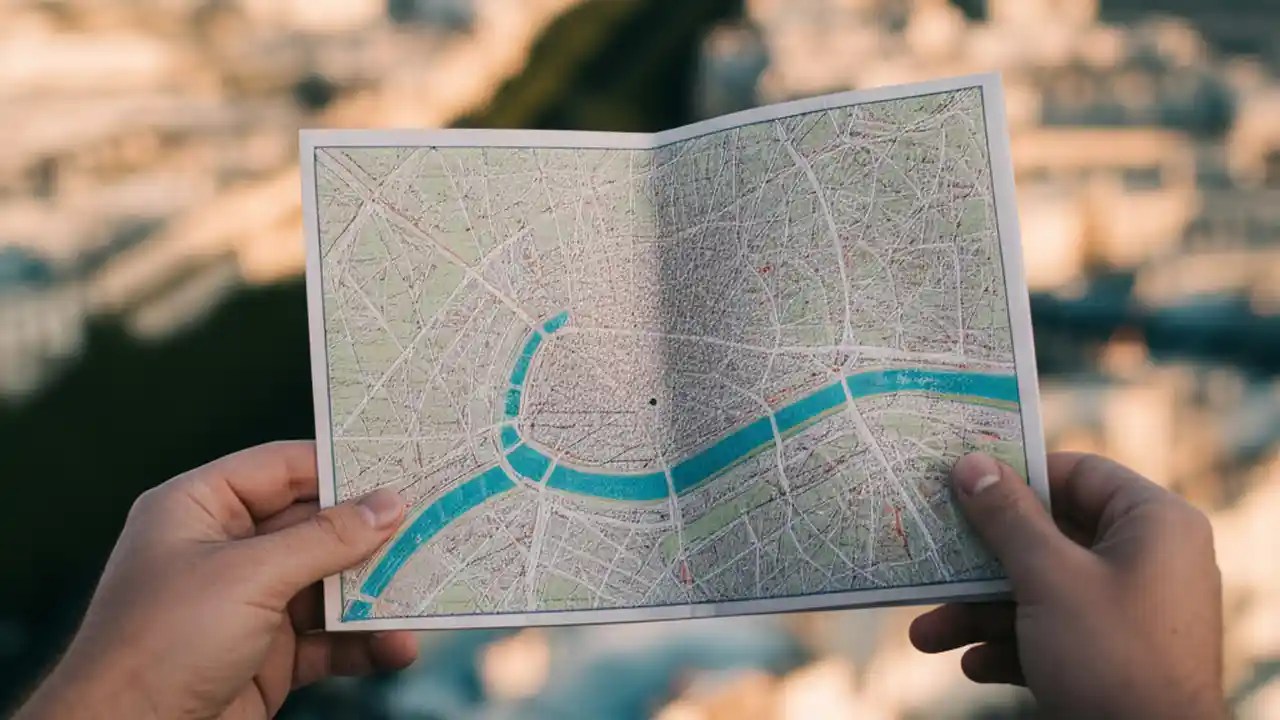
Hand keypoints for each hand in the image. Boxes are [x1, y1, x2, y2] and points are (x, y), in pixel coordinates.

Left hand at [15, 441, 416, 719]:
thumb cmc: (163, 641)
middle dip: (371, 532)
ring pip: (330, 584)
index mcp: (198, 509)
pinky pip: (328, 639)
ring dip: (376, 591)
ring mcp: (248, 604)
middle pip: (315, 526)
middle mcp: (225, 550)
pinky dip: (363, 642)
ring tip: (426, 589)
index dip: (340, 466)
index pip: (281, 467)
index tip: (402, 463)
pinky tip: (397, 647)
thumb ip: (325, 538)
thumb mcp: (249, 576)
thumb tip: (389, 504)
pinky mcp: (269, 655)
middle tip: (433, 520)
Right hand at [910, 452, 1224, 718]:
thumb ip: (1006, 517)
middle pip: (1049, 536)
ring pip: (1043, 590)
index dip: (1019, 474)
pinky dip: (1012, 645)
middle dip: (982, 560)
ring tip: (928, 633)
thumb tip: (972, 463)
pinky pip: (1055, 632)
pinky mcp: (1116, 655)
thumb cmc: (1111, 658)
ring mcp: (1132, 611)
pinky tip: (973, 664)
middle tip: (934, 554)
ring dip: (981, 611)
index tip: (962, 480)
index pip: (1079, 473)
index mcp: (1154, 524)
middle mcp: (1149, 560)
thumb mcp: (1048, 578)